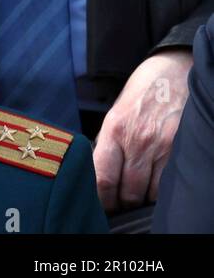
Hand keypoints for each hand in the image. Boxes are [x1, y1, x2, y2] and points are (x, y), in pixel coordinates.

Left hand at [93, 48, 192, 211]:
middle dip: (121, 204)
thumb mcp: (114, 115)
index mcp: (114, 131)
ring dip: (141, 200)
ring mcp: (161, 146)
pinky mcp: (179, 148)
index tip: (99, 205)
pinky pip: (168, 182)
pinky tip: (154, 189)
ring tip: (135, 198)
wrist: (171, 72)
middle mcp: (137, 141)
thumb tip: (98, 173)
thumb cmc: (139, 94)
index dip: (100, 198)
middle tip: (118, 206)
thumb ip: (107, 144)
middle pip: (127, 191)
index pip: (103, 177)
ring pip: (149, 192)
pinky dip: (159, 192)